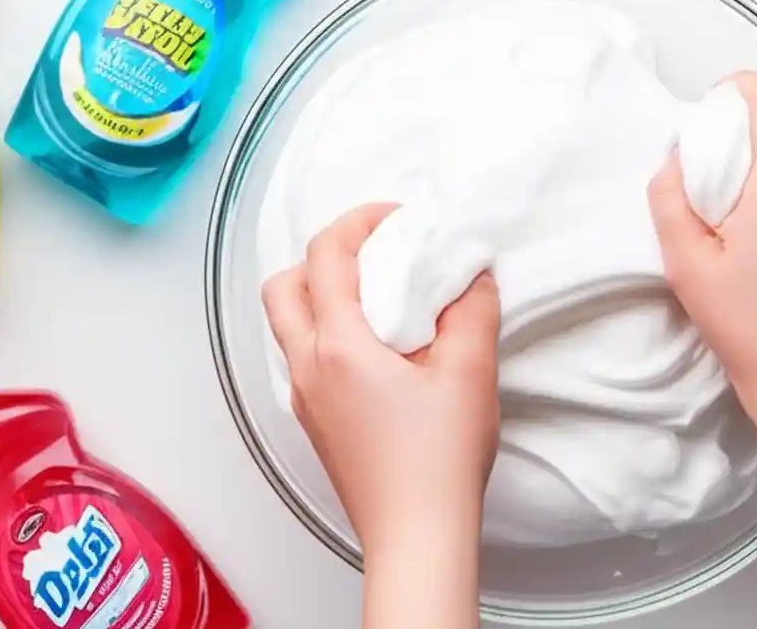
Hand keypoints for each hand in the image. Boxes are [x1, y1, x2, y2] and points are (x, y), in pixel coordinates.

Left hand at [261, 203, 500, 555]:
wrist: (417, 537)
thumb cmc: (437, 463)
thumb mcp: (469, 372)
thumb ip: (471, 308)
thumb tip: (470, 272)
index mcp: (337, 346)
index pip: (326, 255)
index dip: (360, 221)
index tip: (398, 220)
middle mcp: (307, 367)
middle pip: (284, 284)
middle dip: (325, 256)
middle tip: (376, 254)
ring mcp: (305, 398)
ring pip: (289, 323)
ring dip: (322, 294)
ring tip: (379, 299)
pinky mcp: (315, 422)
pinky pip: (304, 356)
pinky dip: (328, 331)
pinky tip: (378, 347)